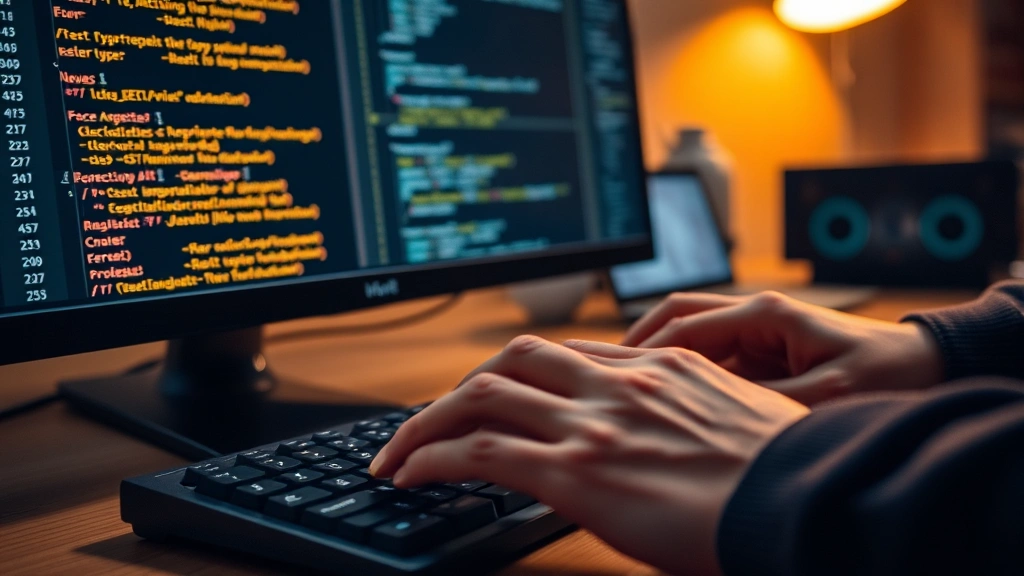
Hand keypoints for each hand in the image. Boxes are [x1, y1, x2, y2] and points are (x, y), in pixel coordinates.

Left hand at [369, 336, 808, 575]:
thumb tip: (682, 441)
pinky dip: (432, 457)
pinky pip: (479, 451)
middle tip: (435, 416)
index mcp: (662, 367)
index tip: (496, 393)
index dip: (519, 373)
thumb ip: (699, 418)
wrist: (809, 500)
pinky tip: (410, 475)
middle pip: (514, 358)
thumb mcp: (747, 424)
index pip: (567, 354)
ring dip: (427, 420)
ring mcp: (594, 421)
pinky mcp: (576, 470)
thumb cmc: (792, 473)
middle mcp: (620, 382)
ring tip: (397, 451)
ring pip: (481, 394)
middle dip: (463, 384)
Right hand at [622, 291, 944, 404]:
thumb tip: (710, 410)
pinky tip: (671, 395)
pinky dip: (685, 368)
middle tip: (606, 370)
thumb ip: (765, 399)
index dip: (646, 351)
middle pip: (677, 314)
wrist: (924, 364)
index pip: (686, 324)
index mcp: (765, 314)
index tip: (616, 374)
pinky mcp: (764, 345)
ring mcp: (758, 327)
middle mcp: (756, 313)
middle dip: (638, 340)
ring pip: (689, 329)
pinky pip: (712, 351)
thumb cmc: (884, 373)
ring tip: (628, 383)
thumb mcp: (825, 395)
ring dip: (658, 352)